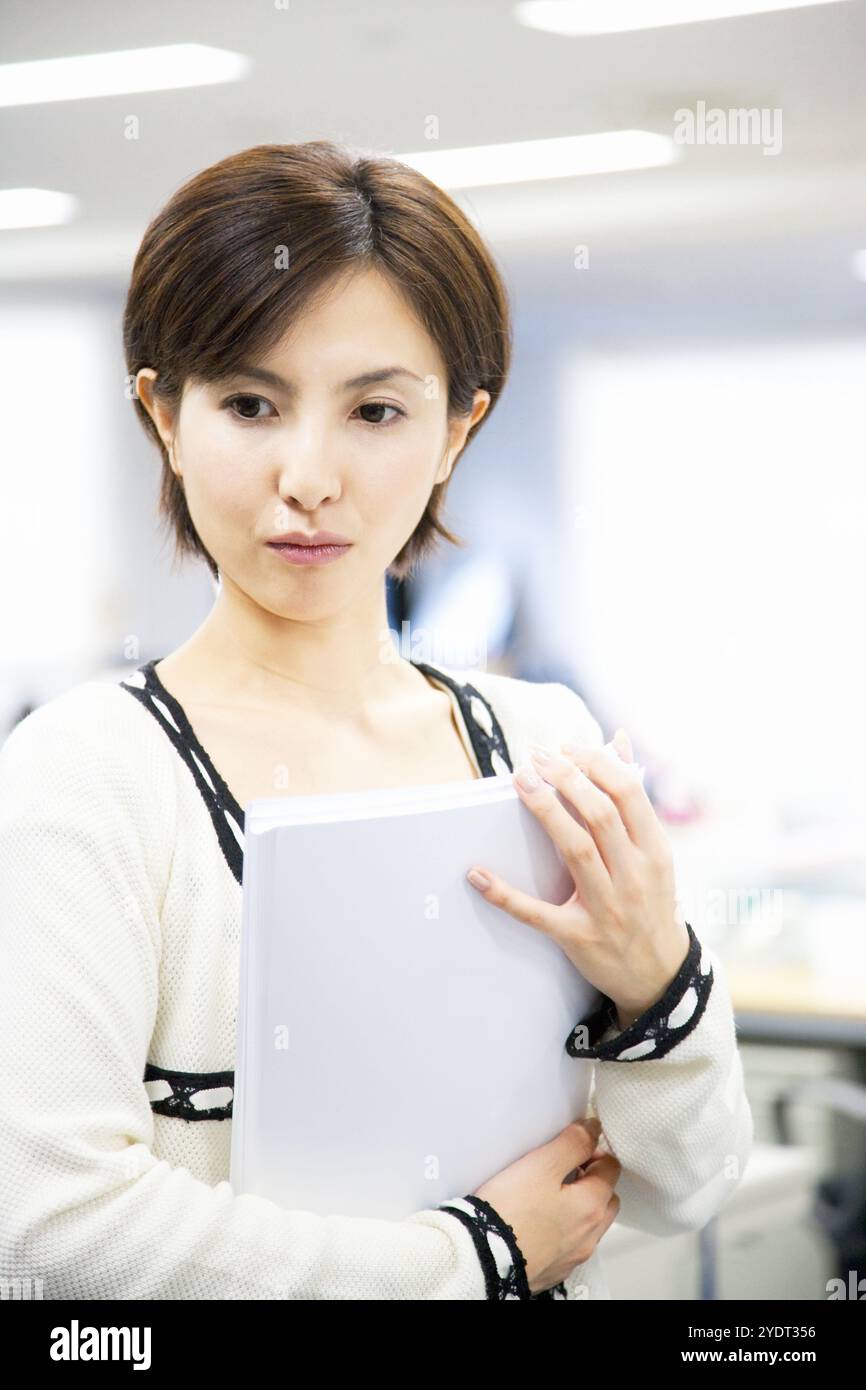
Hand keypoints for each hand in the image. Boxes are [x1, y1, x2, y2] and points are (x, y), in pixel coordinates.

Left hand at [466, 728, 689, 1028]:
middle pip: (599, 815)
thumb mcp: (654, 851)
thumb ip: (632, 797)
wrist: (659, 974)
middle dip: (565, 779)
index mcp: (655, 851)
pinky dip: (505, 894)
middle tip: (535, 756)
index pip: (628, 793)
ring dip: (545, 811)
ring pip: (576, 850)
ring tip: (520, 780)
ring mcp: (608, 908)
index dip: (595, 763)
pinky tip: (477, 873)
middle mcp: (635, 876)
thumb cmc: (652, 900)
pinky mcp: (578, 936)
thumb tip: (616, 738)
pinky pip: (537, 913)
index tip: (565, 748)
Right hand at [473, 1115, 621, 1292]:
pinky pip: (571, 1245)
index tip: (572, 1148)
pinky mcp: (555, 1270)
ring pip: (591, 1224)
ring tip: (550, 1196)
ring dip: (581, 1207)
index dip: (594, 1151)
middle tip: (564, 1170)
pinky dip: (565, 1231)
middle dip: (593, 1181)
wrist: (483, 1258)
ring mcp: (573, 1256)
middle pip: (607, 1199)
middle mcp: (590, 1235)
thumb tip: (594, 1130)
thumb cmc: (511, 1209)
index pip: (611, 1167)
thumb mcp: (542, 1164)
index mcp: (592, 1205)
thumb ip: (573, 1143)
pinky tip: (540, 1223)